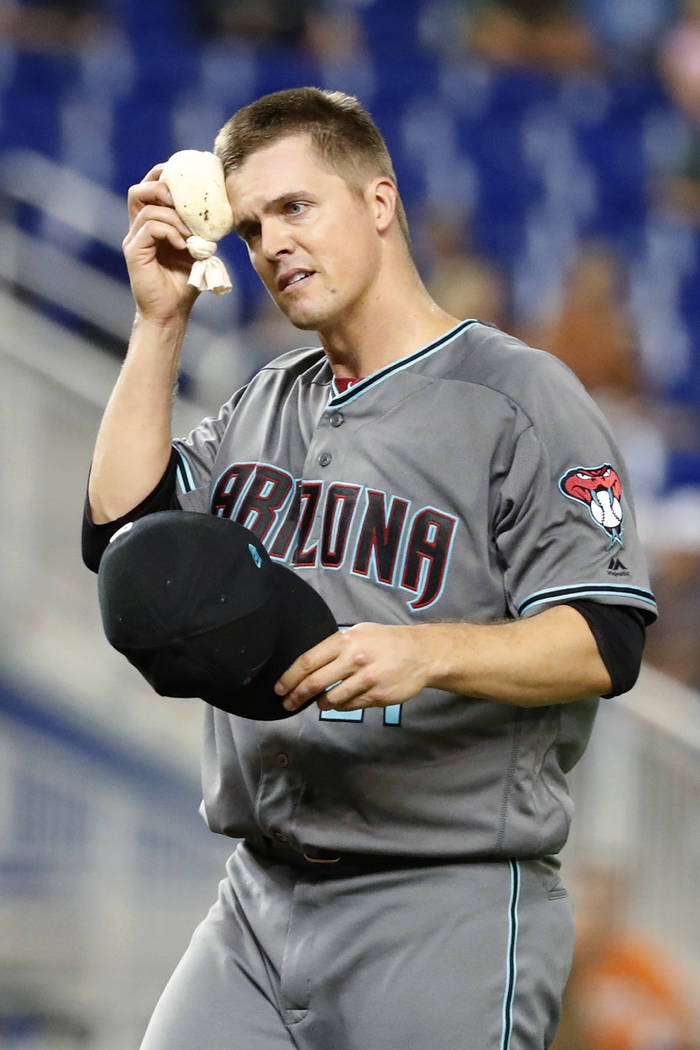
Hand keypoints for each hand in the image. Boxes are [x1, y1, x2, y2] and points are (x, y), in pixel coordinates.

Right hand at [122, 164, 199, 323]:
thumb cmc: (185, 284)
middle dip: (161, 188)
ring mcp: (134, 240)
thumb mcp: (198, 251)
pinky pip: (150, 227)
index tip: (185, 177)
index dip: (162, 176)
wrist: (171, 312)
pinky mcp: (134, 252)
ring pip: (148, 209)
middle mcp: (138, 229)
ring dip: (174, 217)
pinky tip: (183, 245)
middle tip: (182, 201)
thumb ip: (200, 230)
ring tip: (190, 234)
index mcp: (151, 226)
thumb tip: (219, 211)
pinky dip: (170, 231)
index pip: (149, 189)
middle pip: (138, 191)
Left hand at [274, 622, 435, 713]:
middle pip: (314, 683)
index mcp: (345, 641)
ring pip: (330, 699)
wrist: (422, 653)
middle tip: (287, 703)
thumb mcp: (360, 632)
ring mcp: (365, 679)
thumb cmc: (388, 641)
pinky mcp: (376, 696)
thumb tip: (310, 662)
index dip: (289, 678)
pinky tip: (341, 701)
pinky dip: (340, 706)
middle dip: (296, 696)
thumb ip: (336, 645)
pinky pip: (348, 706)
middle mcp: (353, 659)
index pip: (307, 661)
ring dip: (320, 703)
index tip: (279, 688)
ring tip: (319, 702)